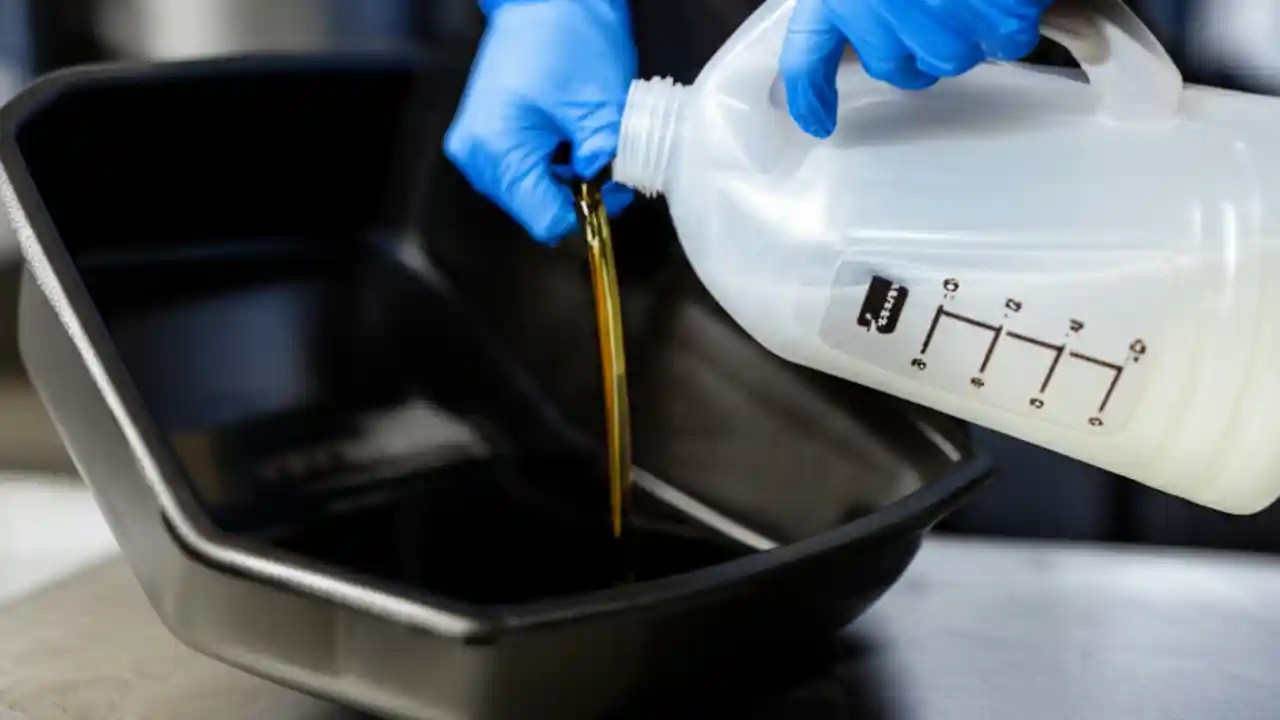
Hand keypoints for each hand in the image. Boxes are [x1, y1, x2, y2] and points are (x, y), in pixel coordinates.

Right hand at [445, 0, 636, 243]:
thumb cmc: (568, 36)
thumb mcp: (601, 109)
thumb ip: (606, 164)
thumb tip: (610, 196)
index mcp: (499, 149)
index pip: (546, 220)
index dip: (587, 213)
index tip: (613, 191)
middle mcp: (476, 154)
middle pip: (534, 209)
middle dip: (574, 194)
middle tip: (605, 162)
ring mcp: (474, 145)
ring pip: (527, 192)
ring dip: (561, 177)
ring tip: (581, 139)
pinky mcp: (482, 135)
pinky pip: (518, 169)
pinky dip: (547, 162)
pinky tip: (562, 134)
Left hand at [781, 0, 1054, 137]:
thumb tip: (876, 34)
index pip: (808, 53)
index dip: (810, 94)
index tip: (819, 123)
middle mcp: (878, 5)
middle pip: (896, 65)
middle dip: (918, 45)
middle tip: (940, 1)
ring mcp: (939, 15)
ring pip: (953, 58)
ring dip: (970, 30)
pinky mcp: (996, 16)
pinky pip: (1007, 39)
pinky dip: (1015, 17)